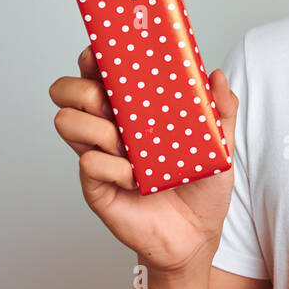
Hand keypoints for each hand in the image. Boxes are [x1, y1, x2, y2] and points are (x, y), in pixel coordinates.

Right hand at [49, 46, 237, 273]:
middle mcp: (108, 128)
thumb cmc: (202, 186)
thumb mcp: (221, 144)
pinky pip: (89, 163)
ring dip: (98, 128)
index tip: (101, 53)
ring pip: (66, 121)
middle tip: (113, 104)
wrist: (198, 235)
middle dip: (84, 89)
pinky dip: (114, 168)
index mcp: (132, 110)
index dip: (92, 58)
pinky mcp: (96, 186)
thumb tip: (217, 76)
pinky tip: (136, 179)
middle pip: (67, 90)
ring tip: (129, 146)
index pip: (97, 73)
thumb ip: (222, 109)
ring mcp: (99, 156)